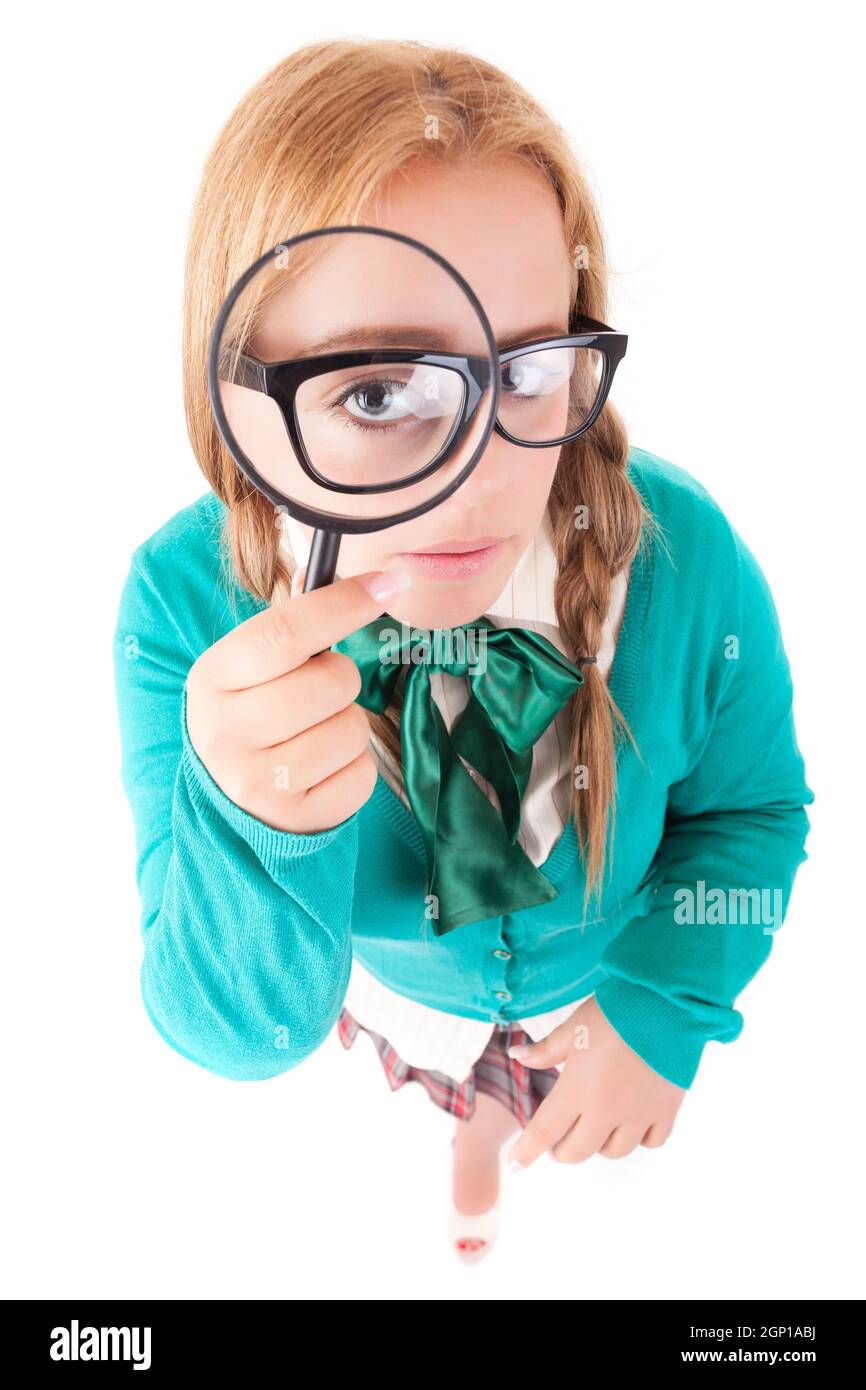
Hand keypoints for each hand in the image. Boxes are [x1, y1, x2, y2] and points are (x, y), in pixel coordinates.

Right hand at [185, 561, 411, 833]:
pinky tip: (324, 767)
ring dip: (350, 724)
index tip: (387, 585)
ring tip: (318, 730)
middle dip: (343, 676)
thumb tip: (368, 581)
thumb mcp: (248, 665)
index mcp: (213, 677)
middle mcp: (226, 732)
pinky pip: (362, 775)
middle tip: (324, 687)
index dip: (342, 605)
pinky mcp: (293, 818)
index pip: (284, 632)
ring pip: (353, 729)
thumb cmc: (250, 712)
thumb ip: (295, 623)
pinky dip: (355, 766)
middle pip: (330, 682)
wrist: (224, 797)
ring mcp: (258, 782)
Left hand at [504, 995, 686, 1168]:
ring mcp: (638, 1115)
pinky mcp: (666, 1110)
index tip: (515, 1165)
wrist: (666, 1005)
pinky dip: (638, 1139)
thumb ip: (544, 1051)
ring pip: (613, 1151)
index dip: (526, 1152)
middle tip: (558, 1140)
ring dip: (599, 1145)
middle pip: (577, 1151)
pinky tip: (631, 1124)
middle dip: (562, 1150)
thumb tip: (516, 1056)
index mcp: (577, 1090)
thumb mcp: (573, 1029)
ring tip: (595, 1127)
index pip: (544, 1133)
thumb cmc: (614, 1013)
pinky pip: (651, 1142)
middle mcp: (606, 1111)